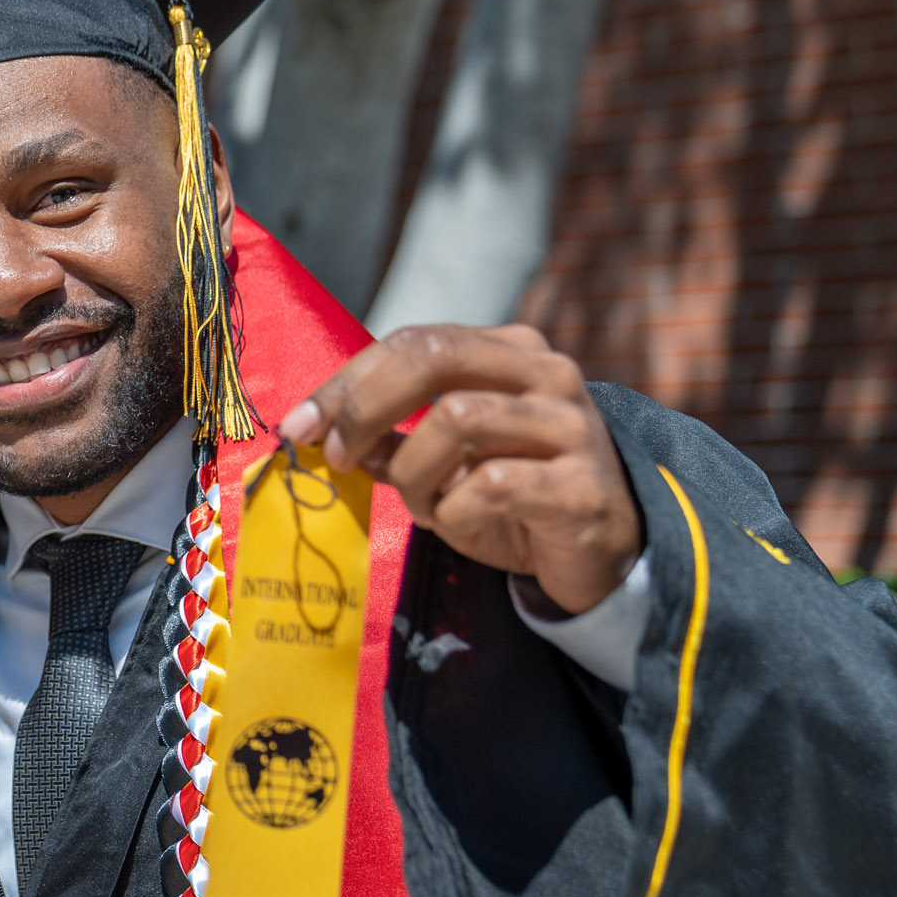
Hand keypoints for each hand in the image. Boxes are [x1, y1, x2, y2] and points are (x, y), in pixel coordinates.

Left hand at [278, 324, 641, 614]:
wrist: (600, 555)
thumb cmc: (512, 499)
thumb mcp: (440, 464)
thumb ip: (389, 441)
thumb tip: (317, 432)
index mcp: (510, 351)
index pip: (414, 342)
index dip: (346, 383)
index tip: (297, 427)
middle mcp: (547, 373)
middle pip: (433, 357)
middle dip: (364, 408)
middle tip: (336, 458)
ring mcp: (571, 425)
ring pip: (456, 420)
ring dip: (413, 473)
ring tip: (421, 506)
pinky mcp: (581, 485)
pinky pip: (490, 485)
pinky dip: (453, 510)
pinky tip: (458, 522)